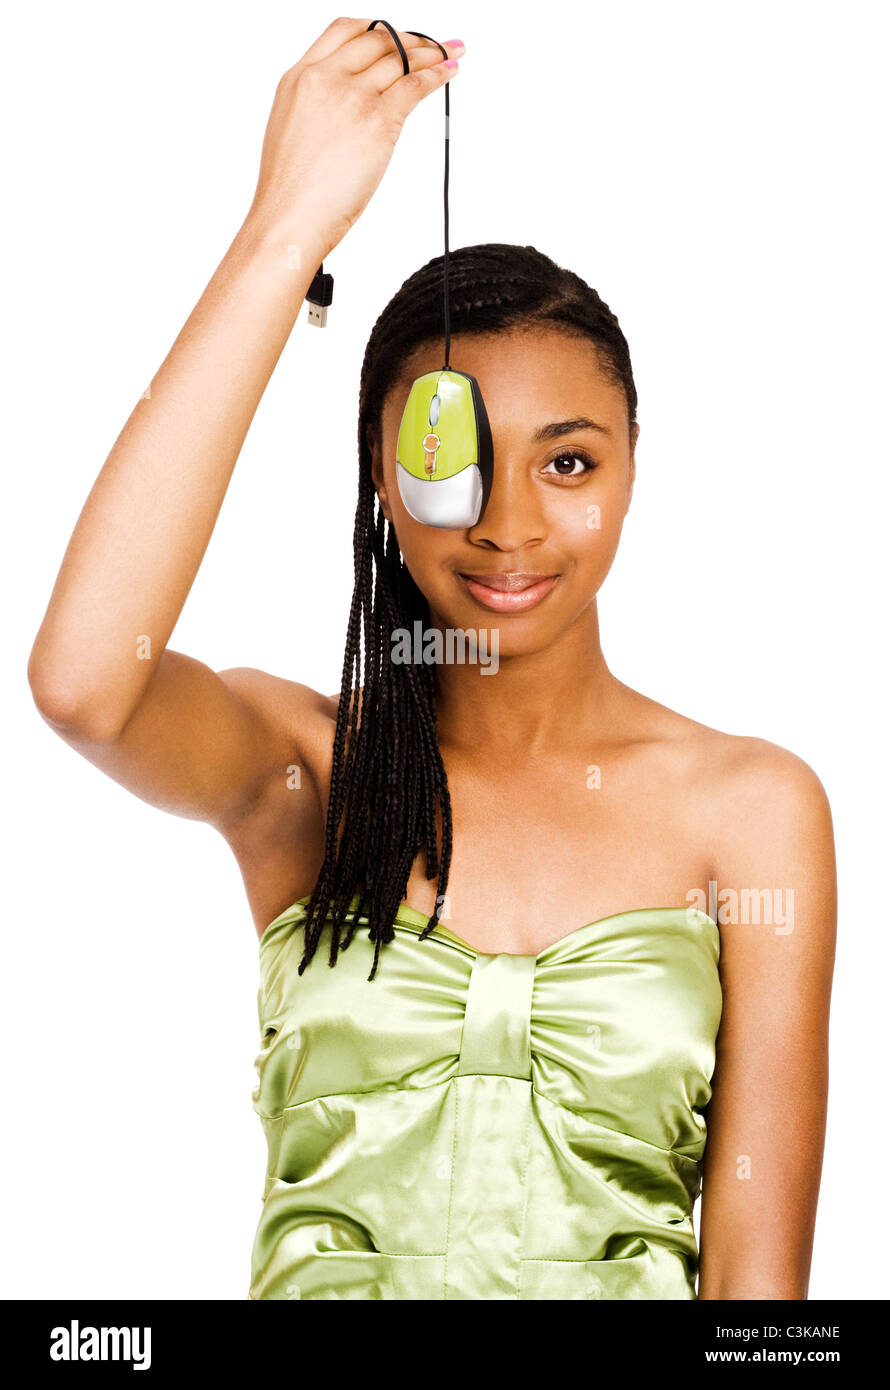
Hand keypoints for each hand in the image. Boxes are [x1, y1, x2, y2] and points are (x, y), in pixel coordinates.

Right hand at [246, 17, 463, 259]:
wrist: (290, 217)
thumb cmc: (289, 190)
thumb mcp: (290, 130)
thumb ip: (316, 107)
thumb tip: (343, 112)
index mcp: (299, 77)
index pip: (343, 31)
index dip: (375, 29)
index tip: (393, 35)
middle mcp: (326, 77)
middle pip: (377, 40)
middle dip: (410, 40)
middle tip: (431, 45)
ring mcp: (352, 96)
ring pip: (400, 60)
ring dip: (430, 54)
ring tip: (448, 55)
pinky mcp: (377, 119)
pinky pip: (415, 85)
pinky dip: (437, 75)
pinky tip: (448, 72)